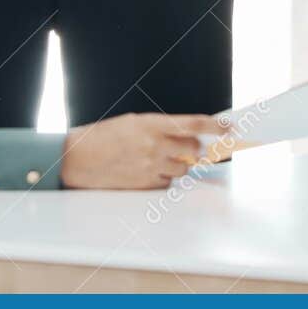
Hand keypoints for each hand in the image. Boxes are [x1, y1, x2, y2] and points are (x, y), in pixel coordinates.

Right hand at [61, 113, 229, 189]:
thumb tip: (186, 135)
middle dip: (195, 149)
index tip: (229, 127)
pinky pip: (167, 183)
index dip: (215, 127)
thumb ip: (160, 128)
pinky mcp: (145, 185)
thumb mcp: (134, 123)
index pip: (193, 124)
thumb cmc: (105, 136)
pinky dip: (164, 177)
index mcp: (151, 124)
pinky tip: (147, 170)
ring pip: (183, 169)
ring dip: (179, 165)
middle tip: (189, 147)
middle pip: (193, 150)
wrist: (78, 159)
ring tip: (158, 158)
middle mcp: (154, 145)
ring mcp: (150, 167)